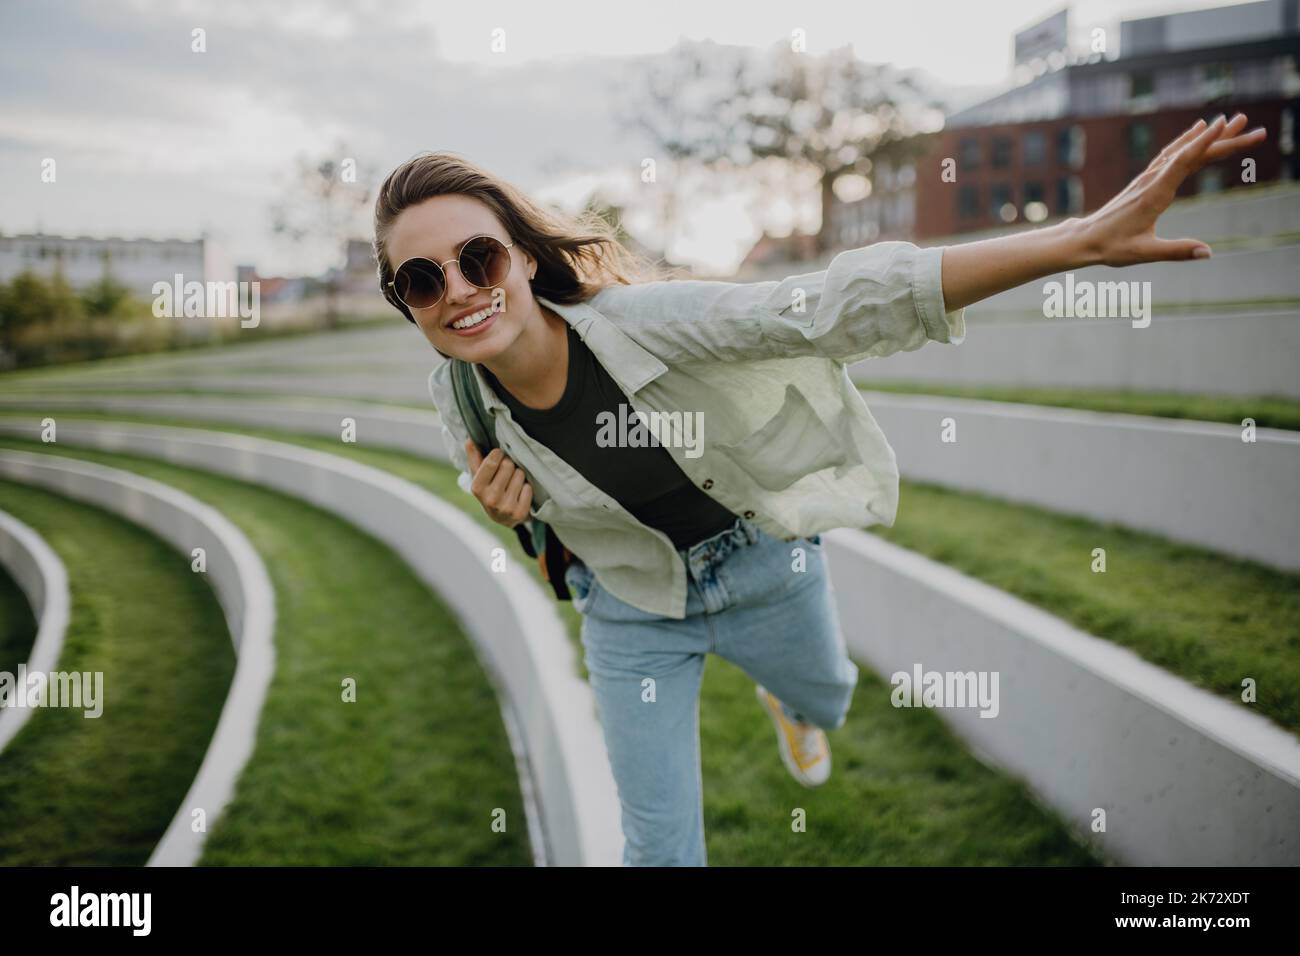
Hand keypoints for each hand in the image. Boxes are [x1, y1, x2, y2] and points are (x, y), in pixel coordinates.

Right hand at [465, 438, 532, 527]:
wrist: (501, 517)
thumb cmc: (489, 489)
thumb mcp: (478, 475)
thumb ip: (474, 456)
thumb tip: (469, 440)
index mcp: (477, 488)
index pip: (492, 461)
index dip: (498, 454)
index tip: (499, 455)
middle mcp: (490, 499)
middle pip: (508, 465)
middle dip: (509, 464)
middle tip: (506, 470)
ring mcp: (506, 508)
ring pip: (520, 474)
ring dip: (518, 474)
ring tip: (512, 482)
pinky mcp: (519, 513)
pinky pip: (528, 487)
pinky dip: (526, 487)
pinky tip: (519, 493)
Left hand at [1077, 112, 1266, 266]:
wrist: (1085, 239)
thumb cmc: (1112, 247)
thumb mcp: (1144, 253)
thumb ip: (1176, 251)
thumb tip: (1208, 252)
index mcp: (1154, 195)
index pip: (1183, 162)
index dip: (1204, 142)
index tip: (1224, 124)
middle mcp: (1152, 181)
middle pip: (1191, 154)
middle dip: (1223, 140)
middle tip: (1252, 125)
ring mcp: (1148, 178)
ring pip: (1182, 151)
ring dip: (1208, 136)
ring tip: (1232, 121)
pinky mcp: (1146, 181)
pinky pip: (1171, 156)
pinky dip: (1187, 142)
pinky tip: (1197, 132)